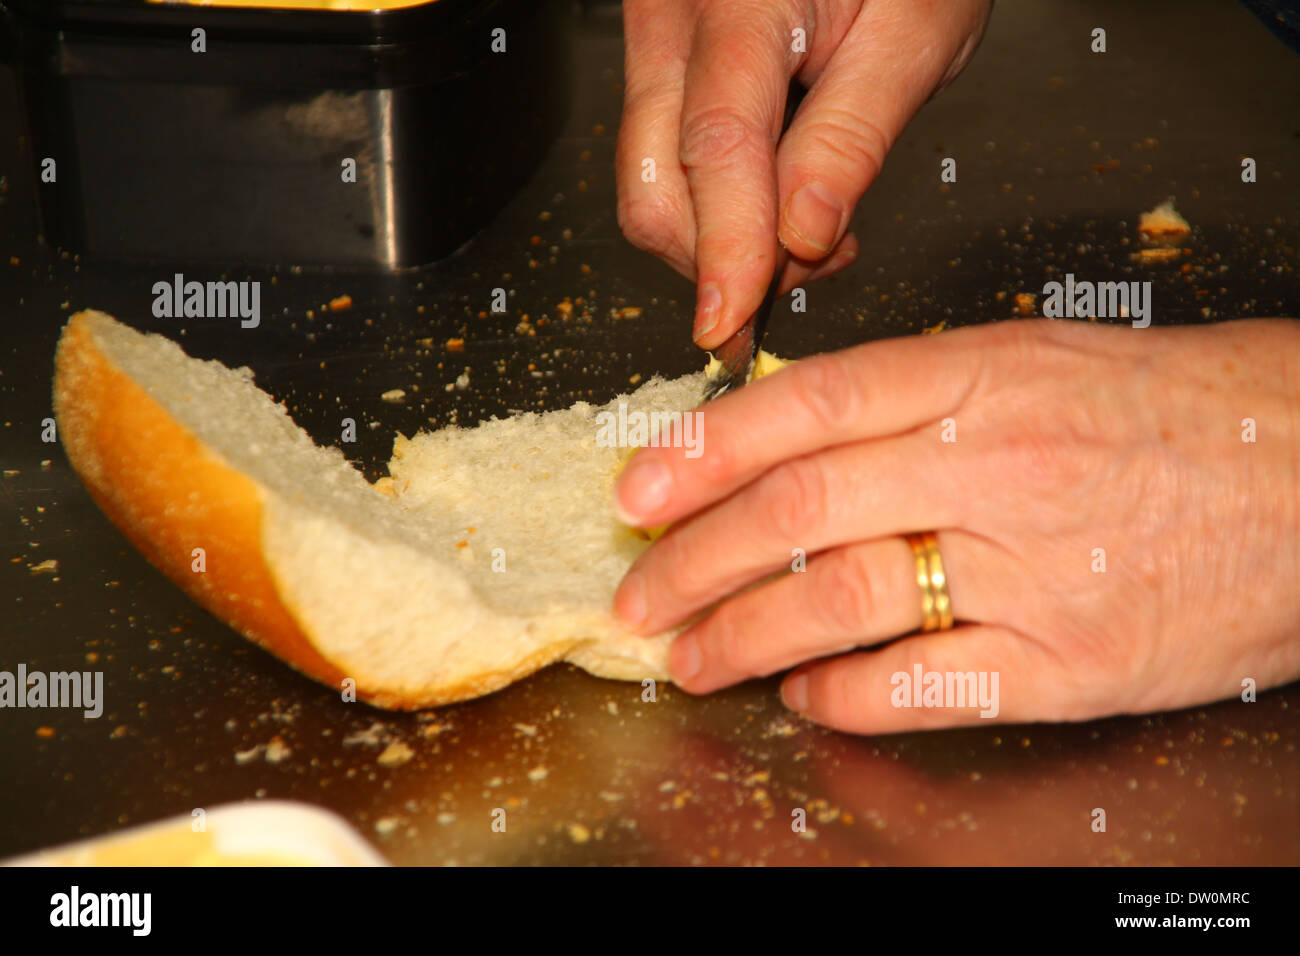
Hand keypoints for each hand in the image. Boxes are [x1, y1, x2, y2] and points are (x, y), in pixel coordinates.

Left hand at [611, 319, 1299, 732]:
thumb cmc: (1177, 412)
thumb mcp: (1039, 361)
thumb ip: (916, 397)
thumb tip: (786, 436)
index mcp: (984, 374)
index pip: (806, 406)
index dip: (705, 451)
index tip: (639, 491)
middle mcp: (999, 464)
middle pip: (801, 513)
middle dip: (696, 561)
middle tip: (640, 596)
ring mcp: (1035, 568)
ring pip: (843, 603)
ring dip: (746, 637)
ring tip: (694, 658)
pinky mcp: (1072, 662)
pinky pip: (927, 684)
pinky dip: (847, 696)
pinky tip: (805, 696)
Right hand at [615, 0, 991, 346]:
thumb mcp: (916, 35)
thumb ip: (851, 137)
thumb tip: (800, 235)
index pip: (716, 146)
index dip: (725, 248)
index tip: (730, 324)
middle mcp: (672, 16)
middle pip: (655, 178)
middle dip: (718, 256)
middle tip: (806, 275)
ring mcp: (654, 37)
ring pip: (651, 176)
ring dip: (718, 237)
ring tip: (808, 234)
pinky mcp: (660, 58)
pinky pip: (663, 152)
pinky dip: (714, 201)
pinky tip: (778, 199)